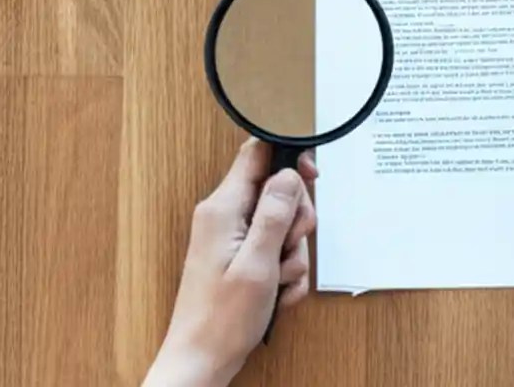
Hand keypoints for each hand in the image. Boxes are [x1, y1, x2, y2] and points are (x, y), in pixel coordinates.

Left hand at [145, 139, 317, 386]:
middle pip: (279, 191)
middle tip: (286, 250)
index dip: (289, 157)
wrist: (202, 360)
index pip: (257, 153)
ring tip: (277, 281)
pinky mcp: (242, 256)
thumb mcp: (257, 263)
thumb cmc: (222, 319)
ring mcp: (234, 237)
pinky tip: (277, 293)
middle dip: (296, 221)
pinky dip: (285, 272)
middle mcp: (226, 215)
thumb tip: (289, 173)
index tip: (311, 176)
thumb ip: (274, 214)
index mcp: (223, 208)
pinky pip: (277, 250)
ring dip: (291, 253)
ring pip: (283, 225)